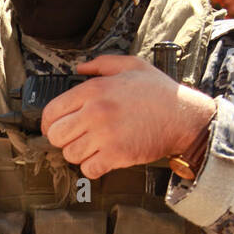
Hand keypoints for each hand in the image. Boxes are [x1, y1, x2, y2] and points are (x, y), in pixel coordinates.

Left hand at [41, 54, 216, 178]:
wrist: (184, 117)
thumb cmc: (159, 93)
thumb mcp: (131, 65)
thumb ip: (101, 64)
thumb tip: (79, 68)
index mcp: (94, 90)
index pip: (51, 111)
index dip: (50, 122)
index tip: (56, 127)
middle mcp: (95, 112)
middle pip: (55, 135)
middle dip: (63, 139)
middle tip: (75, 138)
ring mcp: (105, 135)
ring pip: (70, 154)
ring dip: (78, 154)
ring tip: (93, 147)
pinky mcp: (116, 155)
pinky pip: (88, 169)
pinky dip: (93, 168)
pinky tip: (102, 158)